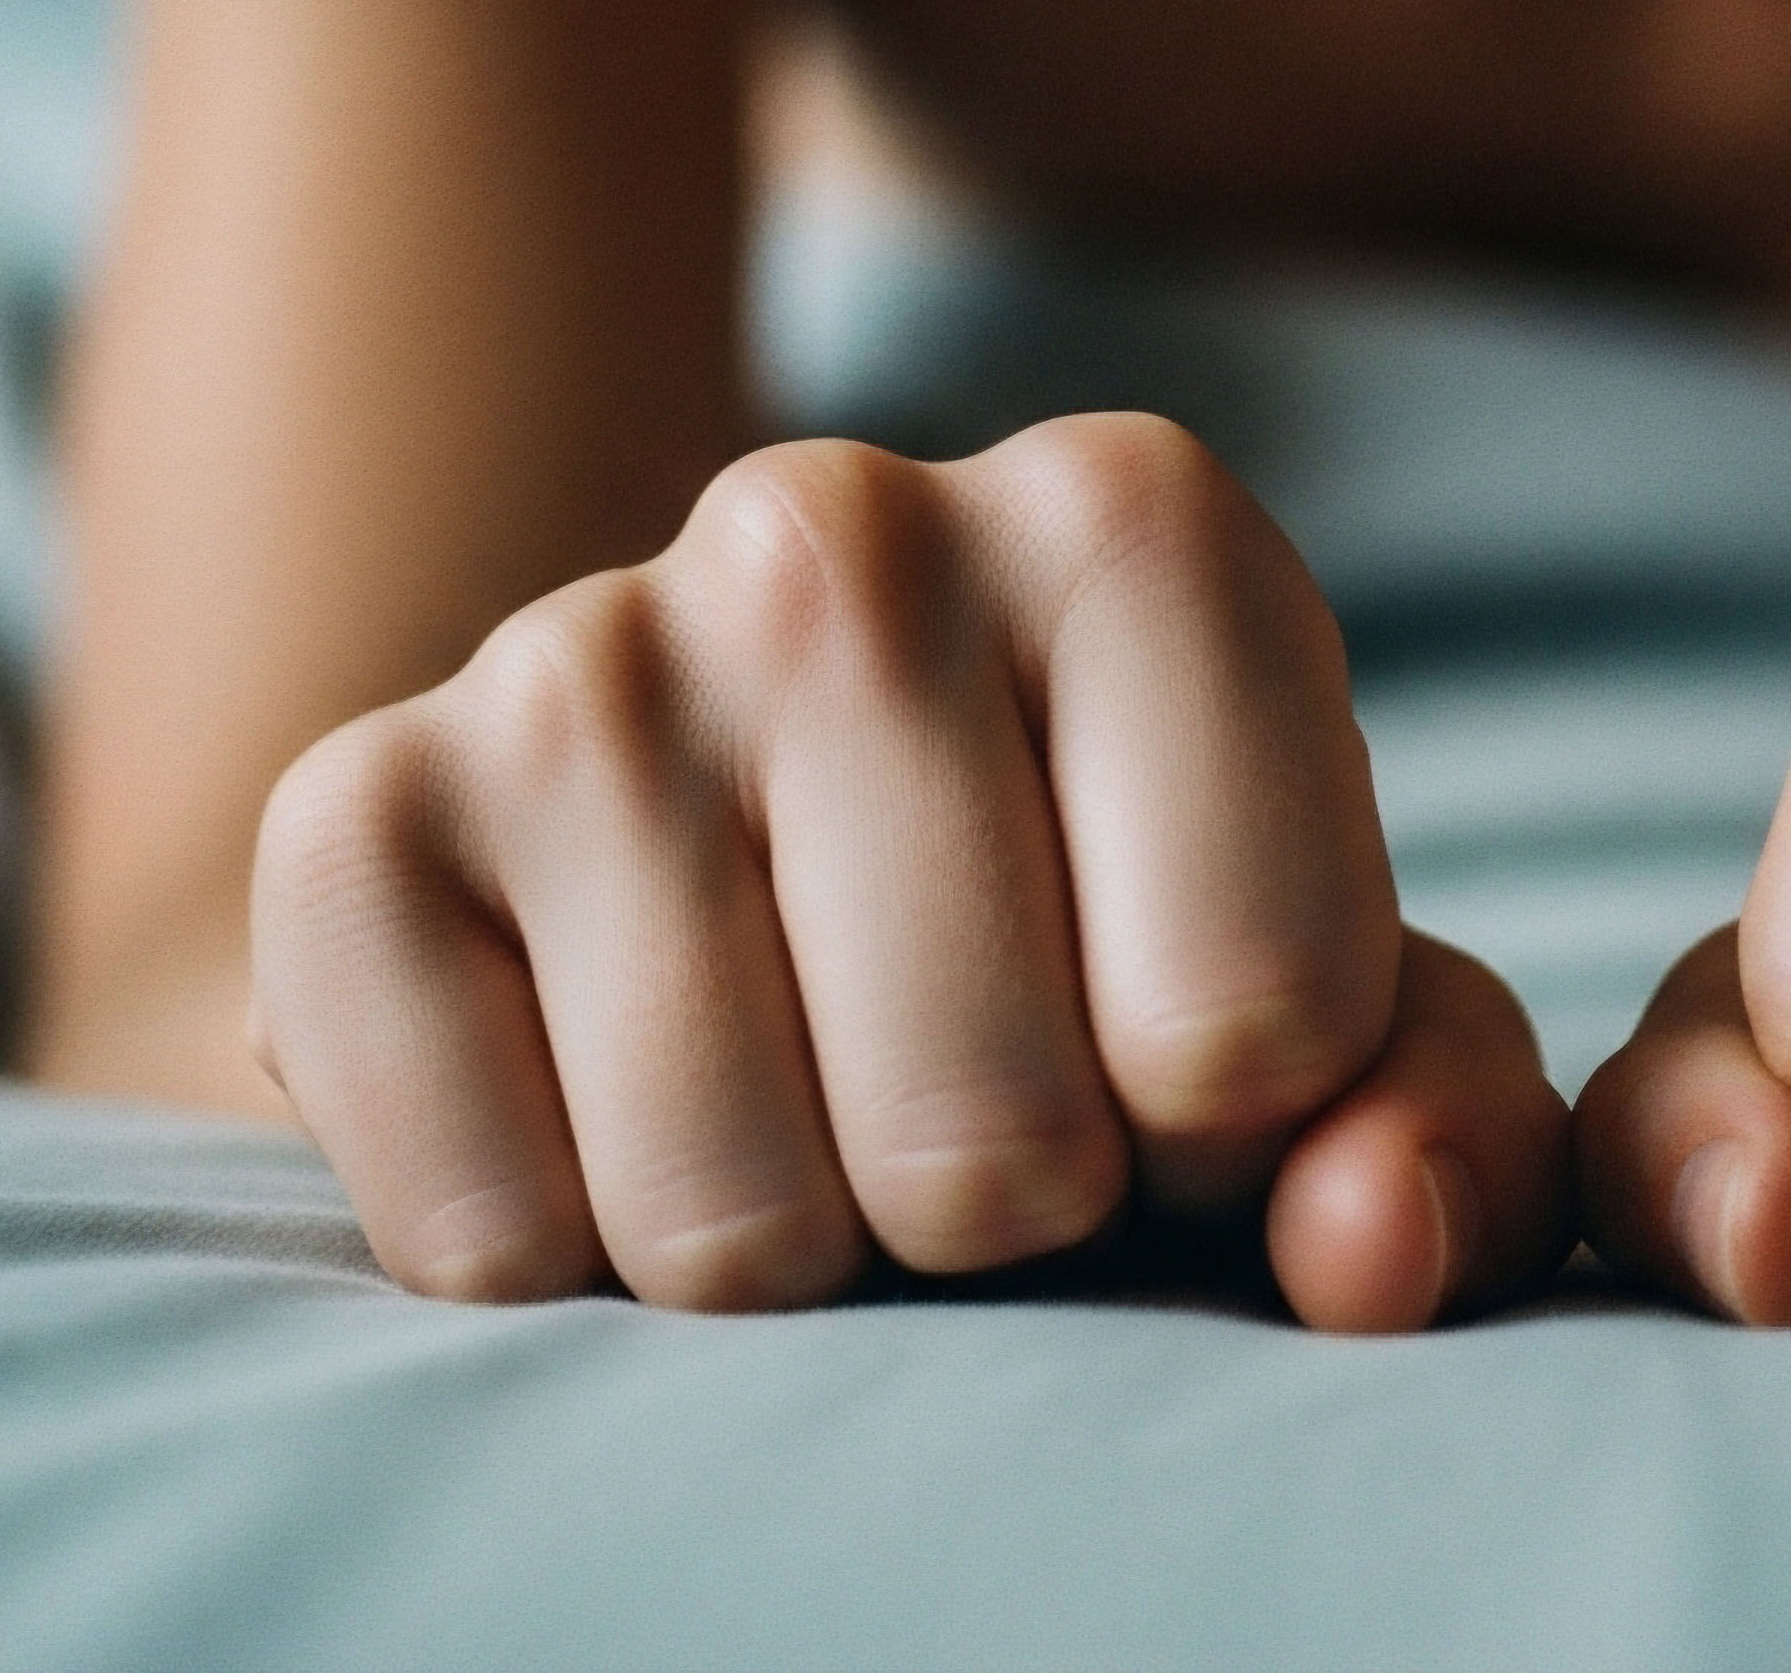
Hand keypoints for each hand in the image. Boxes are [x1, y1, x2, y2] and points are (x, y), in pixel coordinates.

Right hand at [250, 416, 1569, 1327]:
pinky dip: (568, 1263)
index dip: (1228, 1134)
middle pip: (992, 1140)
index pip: (1255, 1023)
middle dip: (1010, 1213)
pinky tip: (613, 1112)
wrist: (740, 897)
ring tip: (807, 1109)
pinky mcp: (347, 817)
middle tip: (973, 1108)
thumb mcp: (1353, 1027)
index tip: (1178, 1058)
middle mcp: (840, 533)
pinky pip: (483, 1232)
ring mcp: (571, 659)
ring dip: (796, 1250)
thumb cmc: (1109, 959)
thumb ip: (1443, 1127)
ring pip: (733, 1217)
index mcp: (1136, 527)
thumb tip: (1363, 1256)